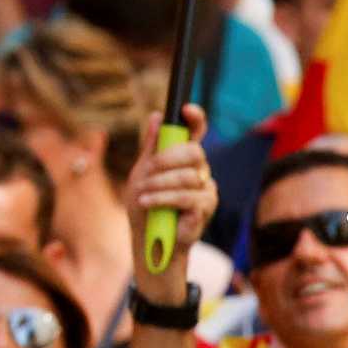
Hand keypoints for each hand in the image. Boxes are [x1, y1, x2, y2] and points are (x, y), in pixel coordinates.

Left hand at [125, 103, 213, 294]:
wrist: (148, 238)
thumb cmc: (145, 204)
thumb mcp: (141, 173)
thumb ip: (151, 147)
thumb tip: (156, 116)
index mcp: (183, 158)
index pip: (196, 133)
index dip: (195, 119)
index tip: (186, 109)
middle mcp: (199, 170)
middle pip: (194, 152)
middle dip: (166, 159)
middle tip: (147, 171)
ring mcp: (205, 188)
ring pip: (187, 176)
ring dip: (159, 184)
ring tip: (143, 195)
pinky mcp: (205, 208)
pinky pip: (187, 197)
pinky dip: (163, 198)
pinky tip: (149, 202)